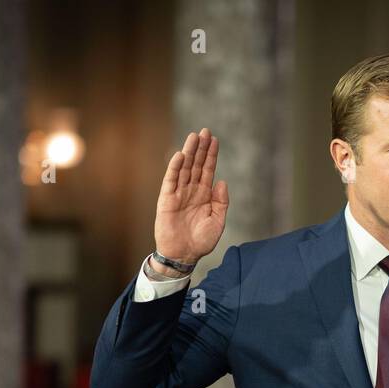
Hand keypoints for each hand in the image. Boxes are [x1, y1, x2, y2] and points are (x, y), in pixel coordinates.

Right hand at [153, 127, 228, 267]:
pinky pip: (171, 181)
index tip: (214, 140)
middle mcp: (191, 191)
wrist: (184, 255)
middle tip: (205, 131)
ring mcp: (178, 194)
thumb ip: (221, 202)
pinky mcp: (166, 199)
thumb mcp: (218, 222)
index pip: (208, 170)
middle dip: (201, 148)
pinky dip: (175, 168)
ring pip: (184, 169)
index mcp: (204, 195)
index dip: (211, 155)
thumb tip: (221, 181)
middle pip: (196, 165)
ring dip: (189, 152)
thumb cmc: (201, 241)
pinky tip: (180, 155)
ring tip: (194, 136)